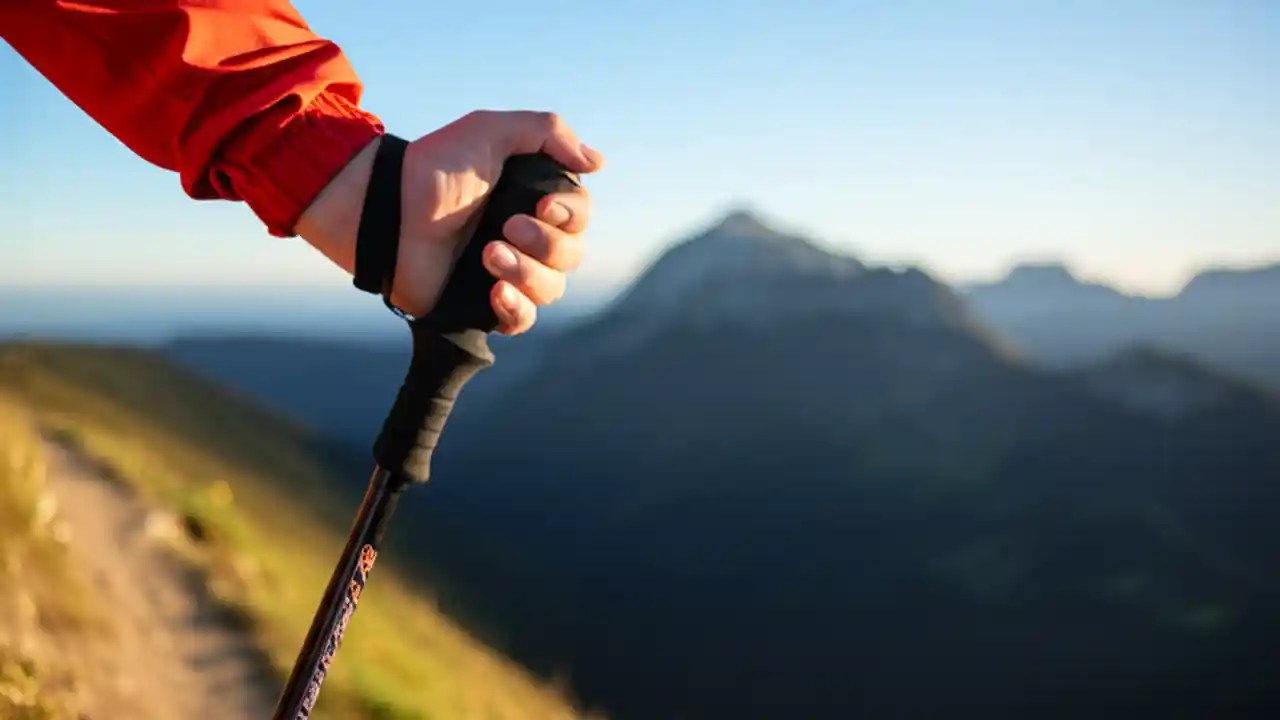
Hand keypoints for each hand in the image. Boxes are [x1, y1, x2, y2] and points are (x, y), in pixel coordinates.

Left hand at [296, 110, 604, 333]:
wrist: (387, 207)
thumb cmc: (434, 168)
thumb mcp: (490, 131)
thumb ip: (547, 132)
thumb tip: (599, 163)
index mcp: (533, 201)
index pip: (579, 217)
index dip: (570, 214)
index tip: (544, 204)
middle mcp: (527, 240)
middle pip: (572, 255)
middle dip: (547, 243)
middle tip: (507, 226)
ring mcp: (506, 274)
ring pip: (551, 289)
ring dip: (527, 272)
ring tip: (488, 254)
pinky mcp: (483, 306)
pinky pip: (522, 321)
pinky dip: (516, 309)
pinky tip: (496, 291)